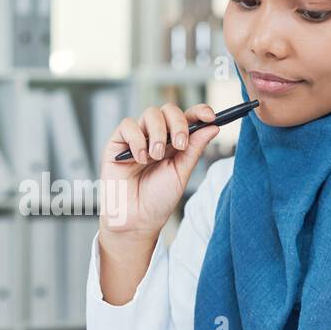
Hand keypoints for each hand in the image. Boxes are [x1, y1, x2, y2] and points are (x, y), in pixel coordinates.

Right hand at [98, 103, 220, 240]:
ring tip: (156, 156)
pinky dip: (137, 140)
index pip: (188, 117)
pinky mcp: (117, 143)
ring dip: (158, 134)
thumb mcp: (181, 173)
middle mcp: (156, 136)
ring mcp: (137, 138)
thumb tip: (213, 127)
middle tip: (180, 145)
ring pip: (150, 113)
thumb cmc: (158, 199)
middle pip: (169, 110)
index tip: (211, 117)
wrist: (136, 219)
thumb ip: (194, 148)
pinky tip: (140, 159)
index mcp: (174, 142)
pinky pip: (128, 125)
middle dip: (178, 123)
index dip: (199, 111)